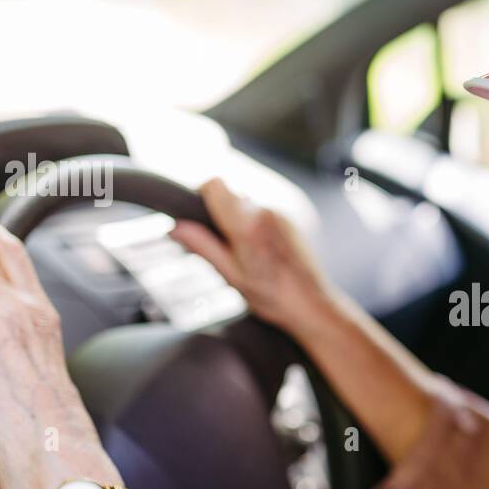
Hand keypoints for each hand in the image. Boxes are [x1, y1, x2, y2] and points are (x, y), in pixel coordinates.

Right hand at [170, 178, 333, 335]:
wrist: (312, 304)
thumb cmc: (273, 297)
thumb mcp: (231, 275)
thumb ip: (203, 247)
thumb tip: (176, 227)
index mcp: (247, 224)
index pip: (215, 184)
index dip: (201, 195)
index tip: (198, 215)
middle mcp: (266, 212)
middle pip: (230, 192)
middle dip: (219, 212)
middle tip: (220, 242)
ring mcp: (281, 214)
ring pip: (246, 202)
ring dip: (238, 219)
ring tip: (244, 252)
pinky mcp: (290, 219)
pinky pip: (263, 212)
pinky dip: (254, 225)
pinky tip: (260, 251)